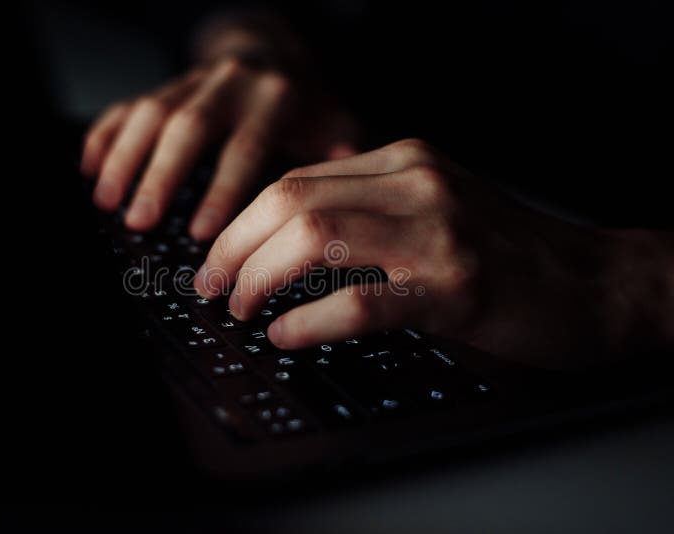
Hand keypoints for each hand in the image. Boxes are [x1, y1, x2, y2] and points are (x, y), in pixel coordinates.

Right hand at [81, 58, 355, 239]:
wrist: (270, 57)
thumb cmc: (302, 106)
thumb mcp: (332, 122)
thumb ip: (340, 148)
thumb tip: (346, 173)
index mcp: (273, 98)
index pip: (245, 146)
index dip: (223, 190)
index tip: (205, 234)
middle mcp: (230, 83)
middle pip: (188, 127)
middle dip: (161, 176)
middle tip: (141, 222)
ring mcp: (192, 80)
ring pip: (150, 112)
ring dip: (125, 158)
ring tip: (107, 201)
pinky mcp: (165, 84)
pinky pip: (128, 103)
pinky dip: (105, 134)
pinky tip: (89, 168)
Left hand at [194, 139, 673, 368]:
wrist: (593, 282)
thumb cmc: (505, 253)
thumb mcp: (432, 208)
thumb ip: (368, 209)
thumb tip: (281, 241)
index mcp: (405, 159)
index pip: (296, 180)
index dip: (243, 222)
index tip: (217, 257)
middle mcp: (417, 181)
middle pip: (290, 202)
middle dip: (235, 248)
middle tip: (213, 287)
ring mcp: (437, 230)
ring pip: (313, 238)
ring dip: (260, 279)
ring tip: (242, 309)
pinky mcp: (455, 285)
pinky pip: (359, 300)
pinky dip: (310, 320)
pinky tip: (288, 335)